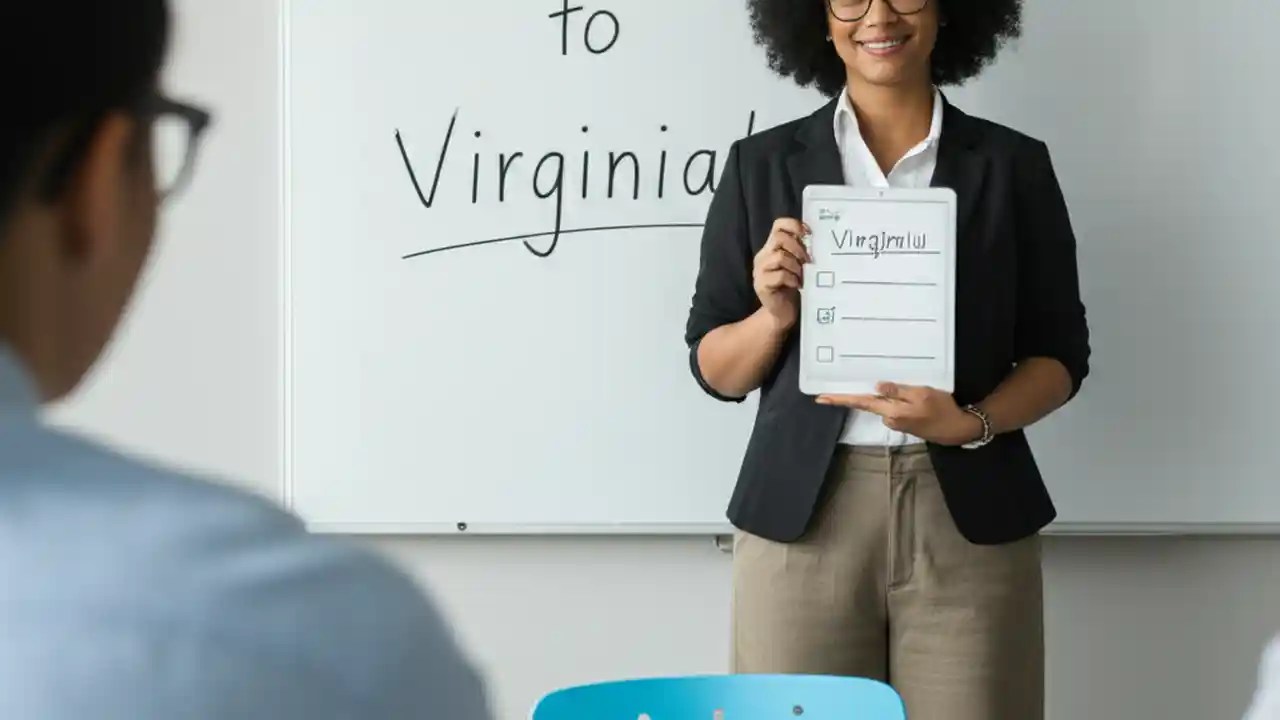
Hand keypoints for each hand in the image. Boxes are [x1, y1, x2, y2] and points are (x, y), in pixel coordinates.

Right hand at [752, 218, 810, 330]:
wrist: (781, 312)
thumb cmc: (792, 286)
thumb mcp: (797, 264)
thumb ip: (799, 251)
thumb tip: (814, 238)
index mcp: (771, 248)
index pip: (778, 225)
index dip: (794, 225)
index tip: (808, 234)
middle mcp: (762, 256)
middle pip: (778, 238)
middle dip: (797, 248)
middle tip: (807, 261)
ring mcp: (759, 271)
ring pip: (780, 257)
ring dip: (796, 266)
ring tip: (801, 276)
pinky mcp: (761, 285)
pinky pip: (780, 275)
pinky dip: (792, 279)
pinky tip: (796, 285)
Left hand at [816, 382, 983, 446]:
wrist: (957, 429)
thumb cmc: (942, 409)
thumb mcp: (922, 394)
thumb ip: (898, 391)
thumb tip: (877, 387)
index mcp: (892, 412)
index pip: (861, 402)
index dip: (841, 400)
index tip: (821, 398)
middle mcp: (890, 419)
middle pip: (866, 403)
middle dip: (851, 396)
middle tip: (830, 390)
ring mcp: (896, 422)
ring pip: (880, 405)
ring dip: (875, 396)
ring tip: (873, 381)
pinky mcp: (903, 422)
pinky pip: (890, 407)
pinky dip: (888, 400)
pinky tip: (892, 392)